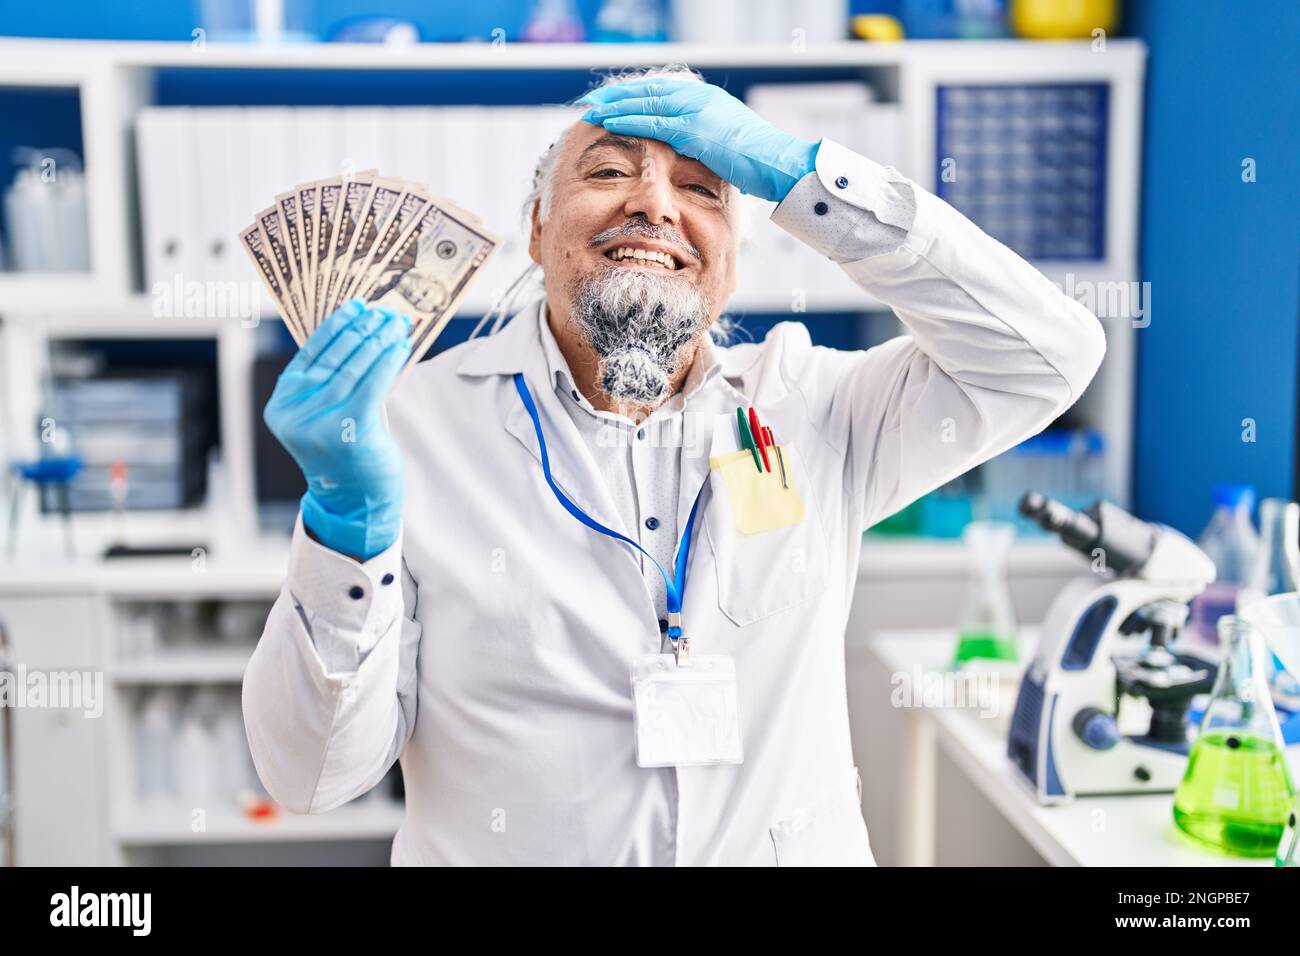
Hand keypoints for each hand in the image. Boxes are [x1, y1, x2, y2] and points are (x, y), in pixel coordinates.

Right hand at [263, 299, 410, 560]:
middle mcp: (295, 414)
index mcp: (282, 405)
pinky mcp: (349, 431)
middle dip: (363, 330)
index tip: (356, 306)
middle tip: (384, 312)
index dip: (334, 326)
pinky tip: (400, 347)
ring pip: (355, 369)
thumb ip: (330, 381)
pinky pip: (373, 385)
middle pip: (334, 359)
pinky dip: (389, 361)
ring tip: (396, 324)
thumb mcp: (325, 414)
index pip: (309, 355)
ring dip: (379, 341)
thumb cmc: (344, 452)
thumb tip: (358, 331)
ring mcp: (320, 424)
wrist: (354, 502)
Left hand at [576, 79, 818, 202]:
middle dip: (619, 95)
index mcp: (707, 100)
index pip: (663, 91)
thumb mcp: (726, 146)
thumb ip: (704, 143)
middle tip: (594, 100)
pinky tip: (609, 120)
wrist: (779, 164)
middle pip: (650, 91)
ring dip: (616, 104)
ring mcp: (697, 110)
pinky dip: (628, 118)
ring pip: (646, 102)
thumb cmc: (758, 164)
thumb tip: (688, 153)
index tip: (614, 100)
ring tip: (593, 108)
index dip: (635, 95)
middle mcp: (700, 98)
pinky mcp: (695, 127)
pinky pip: (653, 120)